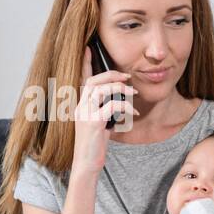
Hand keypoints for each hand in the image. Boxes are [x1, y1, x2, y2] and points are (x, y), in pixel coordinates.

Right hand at [72, 46, 137, 177]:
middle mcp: (79, 107)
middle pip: (93, 80)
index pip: (81, 79)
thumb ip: (104, 110)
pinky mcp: (93, 122)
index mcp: (80, 105)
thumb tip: (119, 101)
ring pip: (101, 89)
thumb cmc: (93, 145)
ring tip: (133, 93)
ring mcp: (85, 114)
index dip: (85, 63)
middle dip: (111, 74)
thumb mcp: (99, 124)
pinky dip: (125, 106)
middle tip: (127, 76)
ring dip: (119, 88)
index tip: (88, 49)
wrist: (86, 164)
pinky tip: (134, 113)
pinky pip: (111, 105)